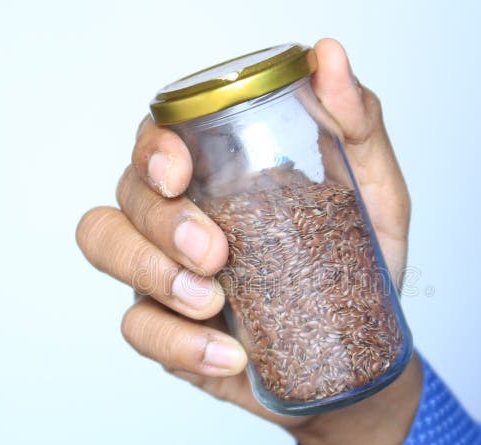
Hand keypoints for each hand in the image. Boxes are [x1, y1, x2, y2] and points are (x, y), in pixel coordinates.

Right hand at [76, 38, 422, 444]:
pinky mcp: (169, 331)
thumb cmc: (359, 266)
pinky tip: (230, 356)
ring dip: (152, 275)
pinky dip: (179, 344)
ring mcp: (166, 273)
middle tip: (216, 252)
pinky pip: (137, 329)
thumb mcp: (374, 193)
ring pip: (106, 248)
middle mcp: (180, 215)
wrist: (360, 356)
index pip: (159, 138)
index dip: (152, 148)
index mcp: (219, 173)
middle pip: (126, 193)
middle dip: (161, 222)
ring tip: (214, 303)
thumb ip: (356, 124)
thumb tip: (329, 54)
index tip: (179, 170)